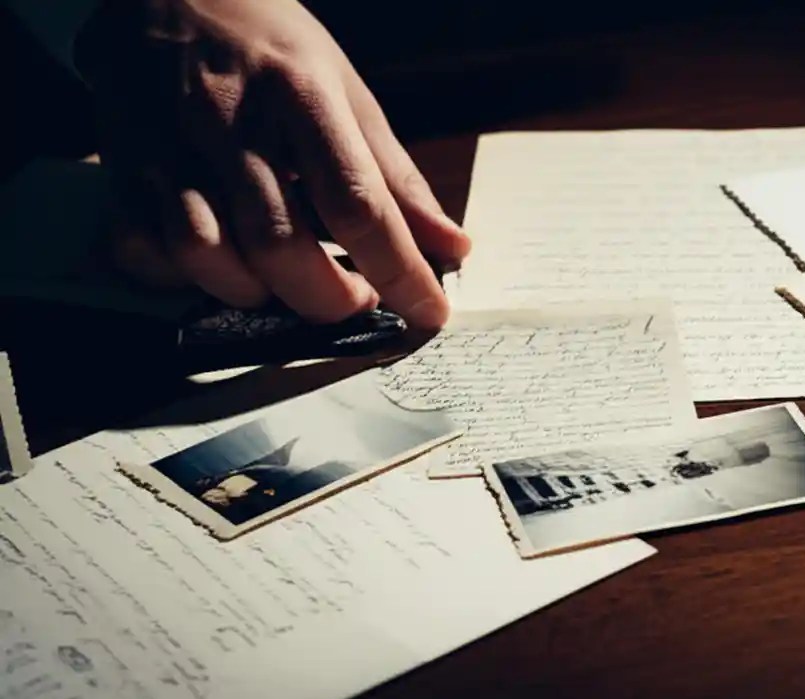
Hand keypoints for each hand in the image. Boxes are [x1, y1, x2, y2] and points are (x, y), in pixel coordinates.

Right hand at [77, 0, 468, 327]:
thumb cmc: (273, 51)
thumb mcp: (348, 95)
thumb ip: (397, 180)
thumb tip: (453, 248)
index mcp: (303, 95)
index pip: (356, 201)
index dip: (398, 269)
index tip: (428, 311)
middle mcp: (230, 117)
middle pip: (277, 240)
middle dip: (325, 297)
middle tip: (354, 300)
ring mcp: (166, 138)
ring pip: (203, 252)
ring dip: (254, 293)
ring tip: (288, 286)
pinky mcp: (121, 159)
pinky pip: (141, 246)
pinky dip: (181, 278)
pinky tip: (220, 267)